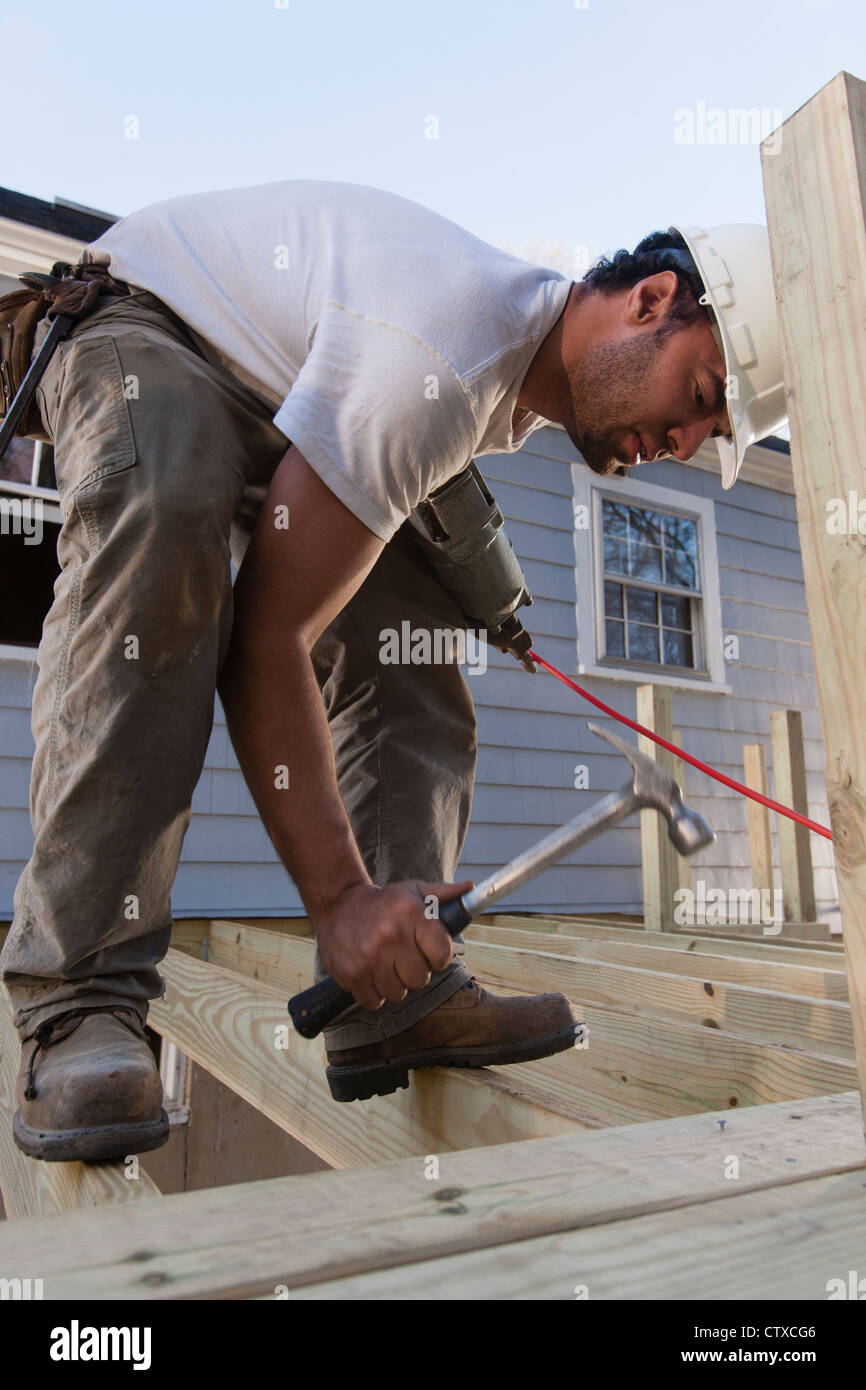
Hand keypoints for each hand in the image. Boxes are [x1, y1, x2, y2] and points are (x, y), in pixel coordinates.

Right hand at [314, 878, 473, 1009]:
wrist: (337, 904)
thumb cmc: (382, 903)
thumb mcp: (413, 891)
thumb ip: (443, 894)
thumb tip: (470, 889)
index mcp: (411, 915)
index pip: (443, 954)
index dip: (439, 957)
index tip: (429, 952)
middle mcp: (392, 936)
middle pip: (421, 980)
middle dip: (414, 972)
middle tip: (403, 958)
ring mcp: (370, 958)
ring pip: (398, 993)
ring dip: (394, 984)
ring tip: (385, 964)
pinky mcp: (353, 974)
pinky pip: (375, 1001)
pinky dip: (374, 993)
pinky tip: (370, 973)